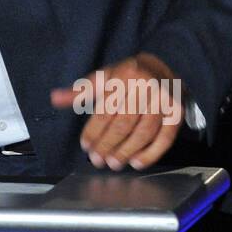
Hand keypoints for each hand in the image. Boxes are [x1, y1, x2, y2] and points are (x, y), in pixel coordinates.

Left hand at [49, 52, 182, 171]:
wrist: (164, 67)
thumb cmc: (127, 75)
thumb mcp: (103, 77)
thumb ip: (80, 91)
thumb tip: (54, 98)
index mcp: (124, 76)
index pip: (106, 109)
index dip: (94, 130)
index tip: (85, 146)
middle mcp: (146, 87)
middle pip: (125, 123)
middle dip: (109, 144)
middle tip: (97, 160)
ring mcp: (164, 101)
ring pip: (144, 132)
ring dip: (127, 151)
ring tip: (113, 164)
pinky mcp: (176, 113)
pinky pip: (165, 137)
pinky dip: (151, 153)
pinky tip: (137, 163)